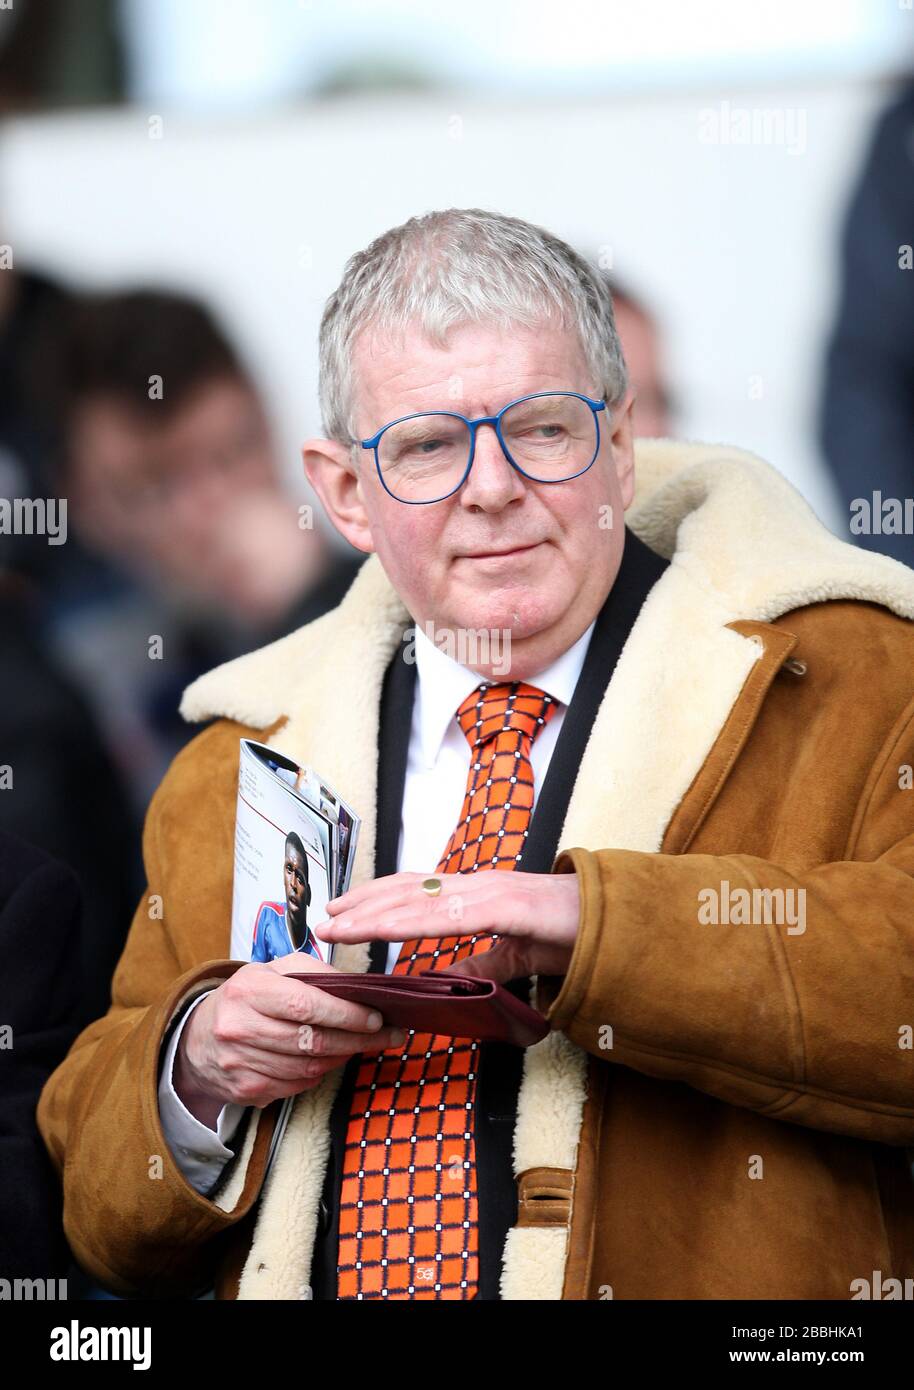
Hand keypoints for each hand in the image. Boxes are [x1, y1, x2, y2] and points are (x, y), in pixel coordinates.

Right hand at [173, 953, 405, 1124]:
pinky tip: (331, 1059)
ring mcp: (241, 1063)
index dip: (346, 1014)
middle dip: (357, 1039)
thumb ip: (312, 972)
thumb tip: (357, 986)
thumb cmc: (245, 998)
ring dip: (343, 1056)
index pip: (306, 1004)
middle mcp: (240, 1027)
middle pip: (312, 1040)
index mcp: (249, 990)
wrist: (196, 1039)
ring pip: (308, 1067)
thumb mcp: (270, 971)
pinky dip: (320, 1073)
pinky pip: (297, 1085)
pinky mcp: (246, 1090)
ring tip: (363, 1045)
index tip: (376, 1017)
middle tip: (388, 1036)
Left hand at [314, 869, 580, 984]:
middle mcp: (477, 886)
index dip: (375, 900)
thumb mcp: (514, 957)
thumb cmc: (572, 934)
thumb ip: (480, 966)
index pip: (415, 893)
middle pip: (406, 891)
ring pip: (418, 899)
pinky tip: (385, 928)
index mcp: (477, 896)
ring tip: (337, 924)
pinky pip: (451, 914)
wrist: (620, 925)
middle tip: (321, 920)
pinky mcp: (507, 906)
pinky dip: (413, 920)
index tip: (341, 914)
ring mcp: (490, 892)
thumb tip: (444, 981)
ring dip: (372, 912)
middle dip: (361, 905)